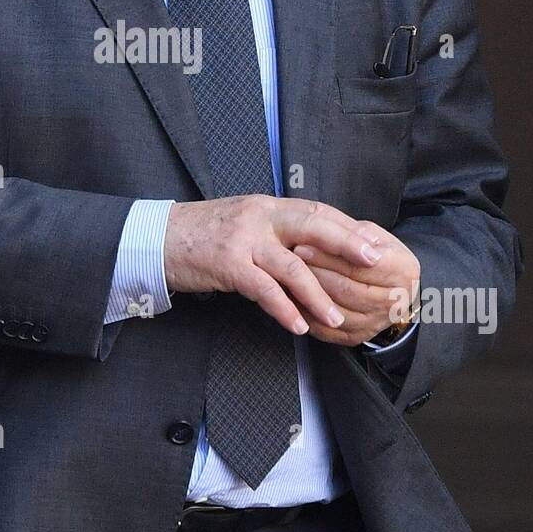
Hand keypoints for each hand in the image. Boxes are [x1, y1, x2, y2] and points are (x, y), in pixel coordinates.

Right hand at [163, 196, 385, 336]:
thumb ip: (276, 231)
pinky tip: (299, 325)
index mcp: (268, 206)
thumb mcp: (244, 222)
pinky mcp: (227, 264)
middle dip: (348, 245)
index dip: (348, 228)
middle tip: (375, 264)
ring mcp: (243, 239)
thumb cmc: (203, 234)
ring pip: (293, 266)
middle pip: (313, 226)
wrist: (158, 237)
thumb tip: (312, 250)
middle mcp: (260, 216)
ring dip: (319, 295)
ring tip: (337, 317)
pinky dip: (285, 309)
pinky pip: (264, 289)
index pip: (317, 211)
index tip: (375, 243)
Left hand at [290, 223, 419, 347]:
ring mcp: (377, 322)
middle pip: (347, 289)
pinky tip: (292, 300)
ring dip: (309, 296)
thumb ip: (354, 233)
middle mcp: (396, 301)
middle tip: (289, 262)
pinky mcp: (359, 337)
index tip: (303, 245)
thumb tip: (332, 233)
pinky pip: (328, 331)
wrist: (390, 287)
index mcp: (404, 271)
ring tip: (289, 279)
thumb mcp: (371, 234)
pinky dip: (307, 316)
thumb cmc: (376, 254)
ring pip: (336, 311)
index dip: (329, 256)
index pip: (361, 264)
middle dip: (315, 274)